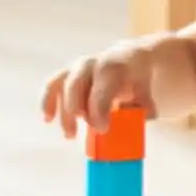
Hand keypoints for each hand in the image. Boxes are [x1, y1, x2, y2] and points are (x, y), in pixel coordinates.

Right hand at [42, 37, 161, 139]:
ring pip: (62, 85)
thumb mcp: (147, 92)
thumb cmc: (138, 80)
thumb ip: (145, 106)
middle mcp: (92, 63)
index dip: (99, 109)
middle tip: (81, 133)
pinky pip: (53, 85)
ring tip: (70, 135)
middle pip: (76, 84)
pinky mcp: (67, 74)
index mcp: (114, 66)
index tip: (102, 130)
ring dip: (61, 111)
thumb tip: (137, 118)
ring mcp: (77, 67)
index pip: (102, 88)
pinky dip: (48, 101)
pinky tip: (48, 119)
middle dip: (75, 109)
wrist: (130, 59)